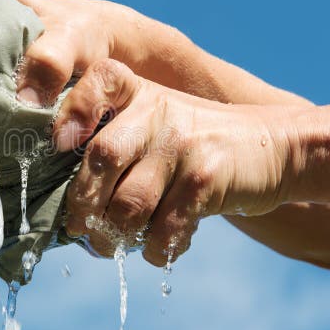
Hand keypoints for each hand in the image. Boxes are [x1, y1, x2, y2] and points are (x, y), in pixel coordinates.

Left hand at [54, 60, 297, 265]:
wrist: (271, 147)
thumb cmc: (190, 144)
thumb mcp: (155, 120)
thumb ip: (113, 142)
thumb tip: (66, 204)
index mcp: (137, 91)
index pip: (101, 81)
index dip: (74, 109)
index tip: (58, 143)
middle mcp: (158, 110)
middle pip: (104, 155)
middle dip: (83, 203)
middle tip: (78, 228)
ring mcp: (183, 143)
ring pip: (130, 202)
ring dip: (113, 236)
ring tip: (110, 246)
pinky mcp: (206, 178)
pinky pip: (166, 227)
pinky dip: (154, 248)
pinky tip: (156, 249)